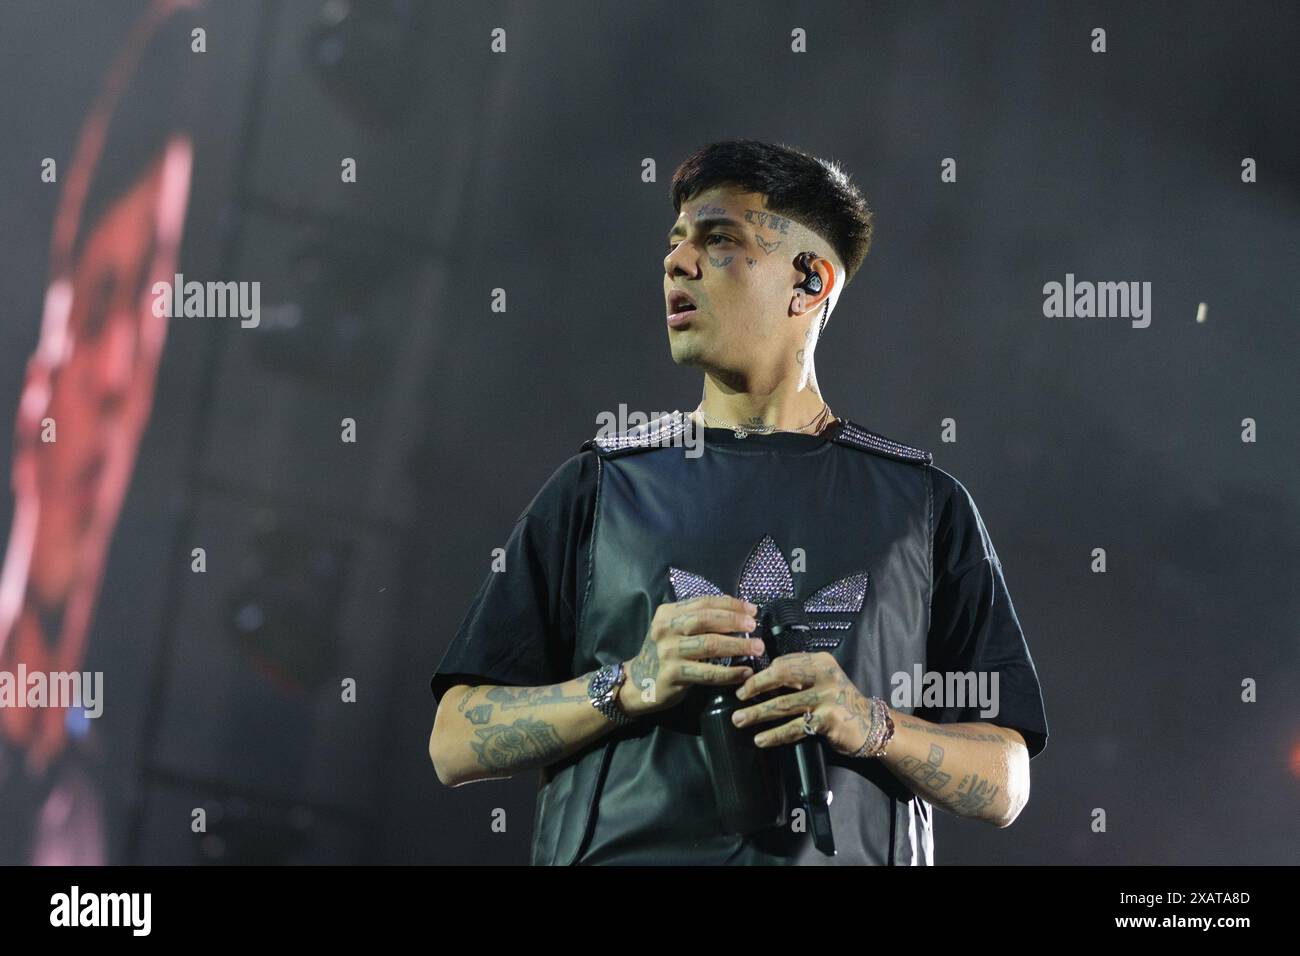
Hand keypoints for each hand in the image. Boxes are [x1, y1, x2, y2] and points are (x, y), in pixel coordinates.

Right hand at [620, 595, 764, 716]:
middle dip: (735, 621)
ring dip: (738, 646)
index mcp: (668, 613)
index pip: (703, 602)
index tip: (752, 610)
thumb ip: (698, 619)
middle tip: (755, 627)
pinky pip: (708, 673)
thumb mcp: (674, 630)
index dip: (730, 604)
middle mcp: (666, 629)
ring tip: (757, 648)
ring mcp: (668, 652)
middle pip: (706, 620)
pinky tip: (744, 672)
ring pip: (709, 645)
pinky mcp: (673, 674)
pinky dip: (729, 672)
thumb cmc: (665, 654)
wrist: (638, 684)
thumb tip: (738, 612)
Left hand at [731, 651, 874, 755]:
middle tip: (739, 697)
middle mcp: (825, 675)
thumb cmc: (840, 703)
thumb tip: (761, 679)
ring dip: (758, 713)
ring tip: (739, 719)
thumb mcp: (823, 681)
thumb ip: (800, 676)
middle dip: (756, 686)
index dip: (762, 673)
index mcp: (821, 661)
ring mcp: (827, 697)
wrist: (871, 725)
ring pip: (783, 704)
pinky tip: (760, 739)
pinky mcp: (828, 720)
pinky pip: (794, 727)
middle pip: (782, 676)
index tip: (745, 683)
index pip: (785, 662)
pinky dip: (774, 734)